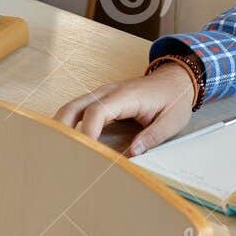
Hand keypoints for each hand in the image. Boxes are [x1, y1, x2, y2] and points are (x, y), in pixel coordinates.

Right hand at [54, 64, 195, 155]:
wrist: (177, 79)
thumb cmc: (174, 99)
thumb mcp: (172, 121)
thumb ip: (152, 137)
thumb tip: (133, 152)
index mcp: (126, 96)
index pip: (97, 112)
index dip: (87, 133)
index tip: (86, 154)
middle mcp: (108, 92)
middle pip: (74, 107)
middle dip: (62, 129)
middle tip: (60, 155)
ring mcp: (102, 94)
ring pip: (72, 108)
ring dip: (61, 127)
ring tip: (58, 152)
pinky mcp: (102, 100)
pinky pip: (79, 110)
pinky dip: (69, 124)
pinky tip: (67, 142)